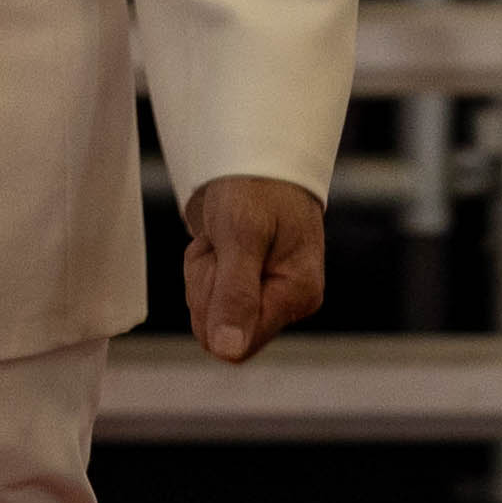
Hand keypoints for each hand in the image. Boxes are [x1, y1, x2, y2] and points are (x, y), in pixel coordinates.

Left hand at [182, 176, 327, 364]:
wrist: (257, 151)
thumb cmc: (256, 184)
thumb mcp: (242, 234)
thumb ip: (235, 294)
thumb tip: (228, 351)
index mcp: (298, 295)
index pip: (240, 342)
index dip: (218, 304)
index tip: (227, 258)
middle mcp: (287, 301)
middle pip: (220, 330)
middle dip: (208, 285)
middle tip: (222, 242)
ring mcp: (266, 294)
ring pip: (209, 312)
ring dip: (203, 271)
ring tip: (223, 236)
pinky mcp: (249, 285)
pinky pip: (208, 294)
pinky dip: (203, 265)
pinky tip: (220, 240)